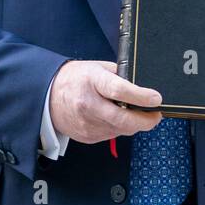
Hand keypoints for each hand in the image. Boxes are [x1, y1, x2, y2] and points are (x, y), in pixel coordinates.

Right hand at [47, 60, 162, 144]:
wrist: (48, 97)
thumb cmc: (75, 78)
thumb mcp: (97, 68)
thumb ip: (119, 76)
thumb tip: (143, 86)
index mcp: (92, 81)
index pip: (119, 91)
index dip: (140, 96)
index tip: (156, 99)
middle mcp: (88, 104)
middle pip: (122, 119)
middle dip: (145, 120)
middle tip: (156, 116)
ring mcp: (86, 123)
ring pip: (120, 130)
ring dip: (134, 124)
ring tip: (138, 114)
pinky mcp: (87, 136)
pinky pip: (111, 135)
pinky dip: (120, 128)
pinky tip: (118, 119)